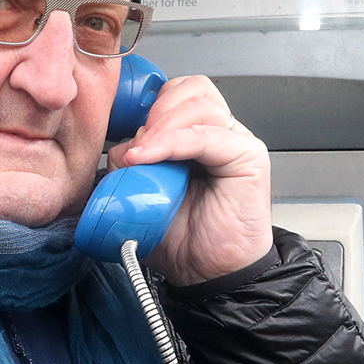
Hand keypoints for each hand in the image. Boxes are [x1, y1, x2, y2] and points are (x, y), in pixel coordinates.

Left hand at [107, 75, 272, 286]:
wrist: (209, 274)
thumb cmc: (183, 240)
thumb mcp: (141, 195)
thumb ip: (128, 167)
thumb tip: (115, 148)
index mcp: (194, 137)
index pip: (173, 95)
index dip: (145, 107)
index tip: (120, 132)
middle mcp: (218, 133)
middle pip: (189, 89)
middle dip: (154, 109)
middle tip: (134, 144)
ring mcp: (236, 141)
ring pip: (198, 104)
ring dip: (160, 126)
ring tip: (140, 155)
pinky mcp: (249, 156)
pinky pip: (207, 135)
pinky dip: (173, 142)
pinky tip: (149, 157)